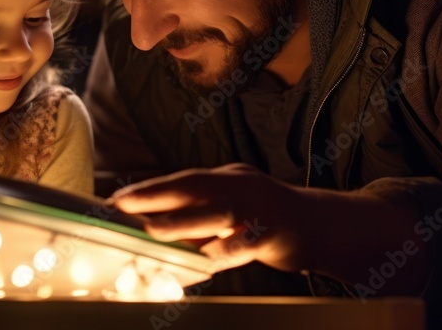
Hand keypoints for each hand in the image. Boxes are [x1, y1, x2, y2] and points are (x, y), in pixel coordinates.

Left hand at [109, 163, 303, 272]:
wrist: (324, 228)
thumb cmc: (269, 221)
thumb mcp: (236, 209)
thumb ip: (203, 217)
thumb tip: (158, 228)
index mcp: (230, 178)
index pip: (183, 180)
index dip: (149, 189)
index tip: (117, 199)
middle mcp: (242, 186)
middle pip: (194, 187)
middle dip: (156, 195)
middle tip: (122, 205)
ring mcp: (260, 207)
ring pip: (216, 212)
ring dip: (182, 222)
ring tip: (153, 231)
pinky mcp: (275, 232)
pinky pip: (242, 245)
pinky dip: (220, 254)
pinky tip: (200, 263)